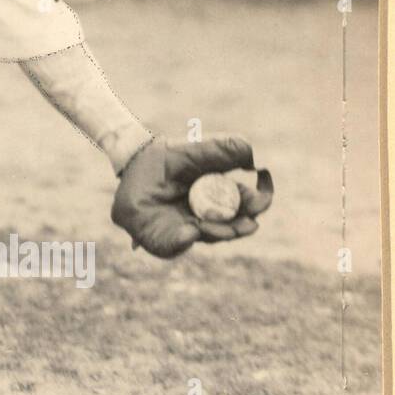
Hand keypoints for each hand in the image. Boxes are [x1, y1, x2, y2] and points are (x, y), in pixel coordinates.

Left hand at [111, 135, 273, 258]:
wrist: (133, 158)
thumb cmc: (167, 155)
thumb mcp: (198, 148)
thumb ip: (226, 149)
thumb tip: (255, 162)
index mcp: (220, 196)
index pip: (247, 206)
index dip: (257, 203)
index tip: (261, 196)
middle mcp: (207, 216)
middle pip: (232, 228)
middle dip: (241, 227)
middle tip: (247, 223)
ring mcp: (184, 228)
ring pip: (208, 238)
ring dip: (217, 233)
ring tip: (214, 224)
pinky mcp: (159, 237)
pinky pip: (172, 246)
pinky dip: (182, 241)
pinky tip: (190, 232)